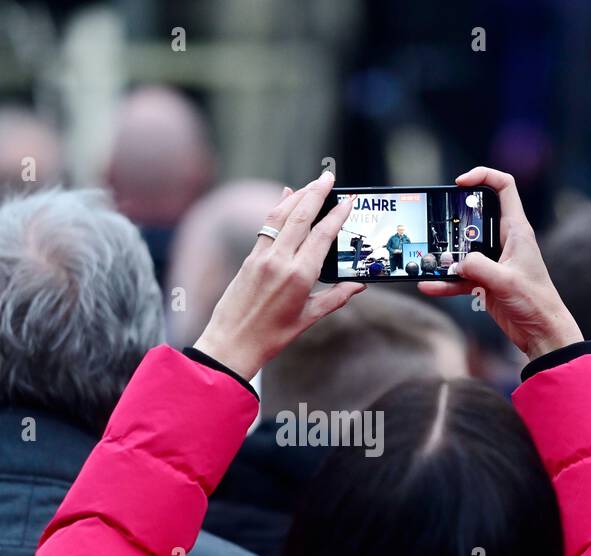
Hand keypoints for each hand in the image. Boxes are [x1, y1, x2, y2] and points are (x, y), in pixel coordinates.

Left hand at [193, 171, 364, 379]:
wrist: (232, 343)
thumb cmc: (272, 336)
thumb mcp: (309, 318)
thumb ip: (336, 297)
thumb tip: (359, 285)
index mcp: (299, 276)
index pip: (322, 235)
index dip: (337, 215)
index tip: (348, 200)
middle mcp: (280, 261)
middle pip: (301, 216)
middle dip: (317, 193)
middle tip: (329, 177)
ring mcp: (262, 256)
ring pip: (282, 216)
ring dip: (298, 196)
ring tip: (312, 183)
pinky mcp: (249, 258)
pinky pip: (267, 225)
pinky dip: (279, 209)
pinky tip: (287, 197)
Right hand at [419, 167, 582, 359]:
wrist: (541, 333)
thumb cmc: (535, 303)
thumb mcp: (505, 281)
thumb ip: (478, 267)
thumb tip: (455, 263)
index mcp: (517, 230)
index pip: (503, 187)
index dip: (483, 177)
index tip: (460, 183)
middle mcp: (505, 241)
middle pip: (475, 218)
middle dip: (454, 221)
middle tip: (437, 226)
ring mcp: (494, 261)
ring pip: (463, 250)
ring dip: (445, 256)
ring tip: (427, 261)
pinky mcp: (486, 281)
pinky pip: (460, 276)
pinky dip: (445, 282)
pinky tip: (429, 286)